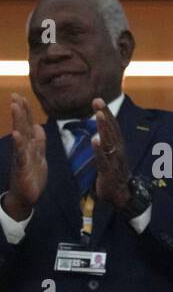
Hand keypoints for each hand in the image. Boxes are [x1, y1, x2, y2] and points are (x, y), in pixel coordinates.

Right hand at [3, 93, 46, 219]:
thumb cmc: (31, 176)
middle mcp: (24, 148)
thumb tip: (38, 126)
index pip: (27, 124)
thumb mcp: (39, 156)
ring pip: (20, 135)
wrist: (25, 196)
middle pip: (22, 126)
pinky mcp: (22, 167)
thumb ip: (39, 142)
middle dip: (19, 110)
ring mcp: (22, 156)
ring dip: (17, 120)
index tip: (21, 96)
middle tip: (15, 94)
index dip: (25, 111)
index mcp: (29, 145)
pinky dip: (19, 143)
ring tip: (14, 106)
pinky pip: (21, 153)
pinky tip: (16, 134)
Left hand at [90, 97, 131, 209]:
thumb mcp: (110, 158)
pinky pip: (103, 160)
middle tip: (97, 100)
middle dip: (105, 115)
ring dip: (104, 128)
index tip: (98, 99)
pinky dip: (99, 151)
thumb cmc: (114, 176)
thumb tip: (97, 134)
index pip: (112, 127)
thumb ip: (106, 146)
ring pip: (109, 142)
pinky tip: (95, 140)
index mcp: (118, 147)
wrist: (122, 198)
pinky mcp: (109, 173)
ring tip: (99, 115)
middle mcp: (118, 152)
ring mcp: (114, 162)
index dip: (106, 113)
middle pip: (112, 131)